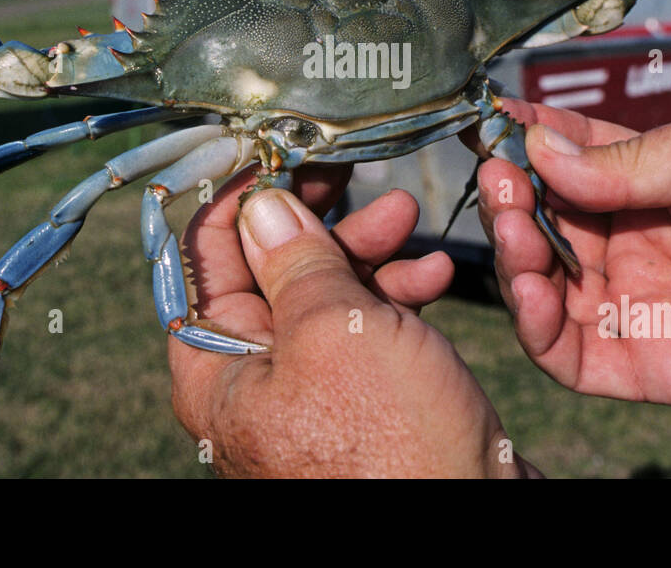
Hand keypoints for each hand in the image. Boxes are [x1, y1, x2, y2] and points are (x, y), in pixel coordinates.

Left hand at [168, 167, 537, 476]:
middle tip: (350, 173)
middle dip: (317, 219)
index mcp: (216, 368)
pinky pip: (365, 331)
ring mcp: (311, 394)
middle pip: (267, 272)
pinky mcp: (362, 403)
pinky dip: (394, 296)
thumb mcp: (334, 329)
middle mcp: (253, 381)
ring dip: (366, 250)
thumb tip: (259, 204)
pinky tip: (433, 274)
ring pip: (324, 295)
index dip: (237, 197)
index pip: (200, 260)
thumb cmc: (390, 443)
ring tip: (409, 218)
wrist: (470, 524)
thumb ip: (293, 260)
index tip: (276, 147)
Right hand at [475, 100, 670, 411]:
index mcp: (643, 184)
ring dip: (514, 259)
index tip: (487, 124)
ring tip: (515, 226)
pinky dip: (535, 326)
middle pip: (541, 228)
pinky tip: (530, 289)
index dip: (522, 145)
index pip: (562, 165)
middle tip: (499, 178)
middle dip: (510, 201)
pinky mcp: (647, 364)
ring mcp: (635, 305)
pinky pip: (570, 354)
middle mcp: (629, 244)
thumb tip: (534, 150)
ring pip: (543, 290)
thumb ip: (620, 163)